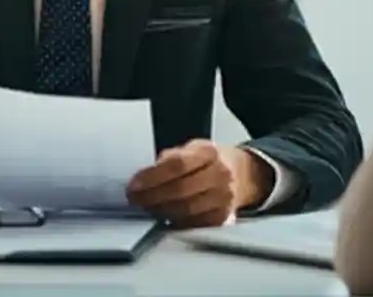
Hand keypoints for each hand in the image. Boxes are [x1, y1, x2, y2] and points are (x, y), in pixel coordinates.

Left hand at [126, 141, 270, 227]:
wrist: (239, 174)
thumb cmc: (206, 161)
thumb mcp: (189, 150)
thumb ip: (168, 160)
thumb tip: (143, 179)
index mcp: (208, 151)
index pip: (176, 164)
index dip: (151, 177)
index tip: (133, 185)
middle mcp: (220, 173)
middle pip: (180, 189)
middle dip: (151, 196)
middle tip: (134, 199)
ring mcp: (224, 196)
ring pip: (185, 209)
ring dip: (160, 210)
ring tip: (146, 207)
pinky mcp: (223, 216)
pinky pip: (193, 222)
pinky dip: (174, 221)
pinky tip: (163, 216)